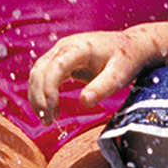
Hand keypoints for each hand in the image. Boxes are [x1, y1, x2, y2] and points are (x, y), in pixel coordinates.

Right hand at [27, 29, 151, 122]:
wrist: (130, 46)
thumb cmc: (126, 60)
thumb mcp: (119, 75)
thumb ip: (102, 88)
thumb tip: (85, 102)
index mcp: (80, 47)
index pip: (56, 65)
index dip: (49, 86)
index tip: (52, 107)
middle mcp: (65, 46)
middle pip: (41, 70)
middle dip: (40, 96)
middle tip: (48, 121)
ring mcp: (60, 51)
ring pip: (38, 73)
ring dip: (37, 96)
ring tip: (47, 119)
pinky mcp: (60, 59)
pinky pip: (43, 75)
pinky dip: (41, 92)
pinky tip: (49, 108)